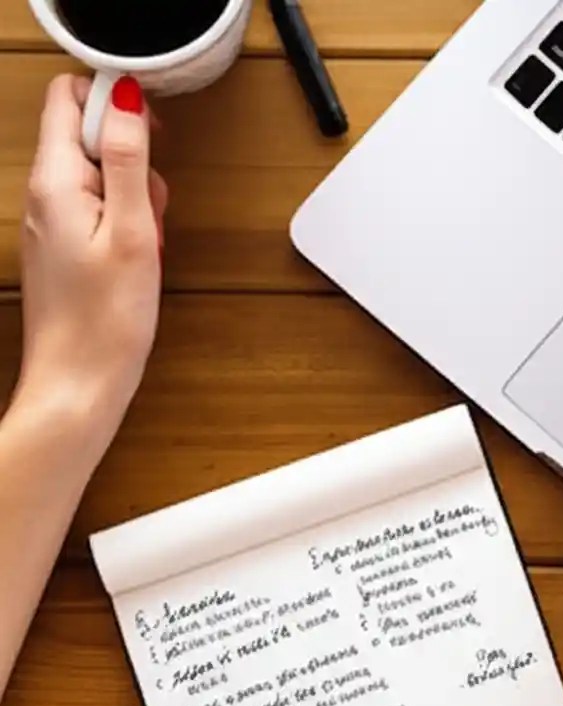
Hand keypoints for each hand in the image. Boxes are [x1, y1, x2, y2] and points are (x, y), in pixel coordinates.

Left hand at [16, 74, 166, 428]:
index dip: (115, 100)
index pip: (69, 97)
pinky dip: (129, 221)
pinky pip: (102, 207)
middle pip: (89, 134)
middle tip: (150, 202)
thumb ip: (127, 158)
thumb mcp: (132, 229)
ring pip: (102, 173)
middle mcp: (45, 194)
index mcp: (55, 182)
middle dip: (134, 156)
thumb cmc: (106, 319)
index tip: (150, 133)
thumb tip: (126, 97)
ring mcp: (53, 218)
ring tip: (147, 237)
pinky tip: (138, 254)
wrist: (79, 383)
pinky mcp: (66, 241)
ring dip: (136, 195)